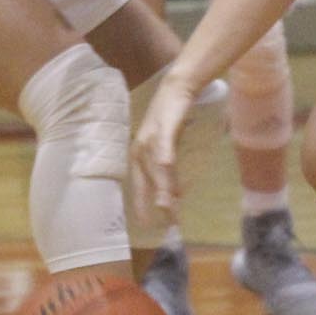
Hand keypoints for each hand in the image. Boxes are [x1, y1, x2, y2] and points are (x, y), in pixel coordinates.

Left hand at [131, 71, 196, 222]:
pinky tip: (168, 175)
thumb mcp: (168, 146)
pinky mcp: (164, 128)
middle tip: (166, 223)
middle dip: (155, 204)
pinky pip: (164, 150)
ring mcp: (150, 139)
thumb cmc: (171, 119)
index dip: (141, 205)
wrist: (178, 88)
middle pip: (147, 182)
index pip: (138, 186)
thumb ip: (169, 170)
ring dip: (163, 190)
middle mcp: (139, 148)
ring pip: (156, 171)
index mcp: (137, 155)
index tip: (146, 226)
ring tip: (170, 209)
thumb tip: (175, 194)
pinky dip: (165, 164)